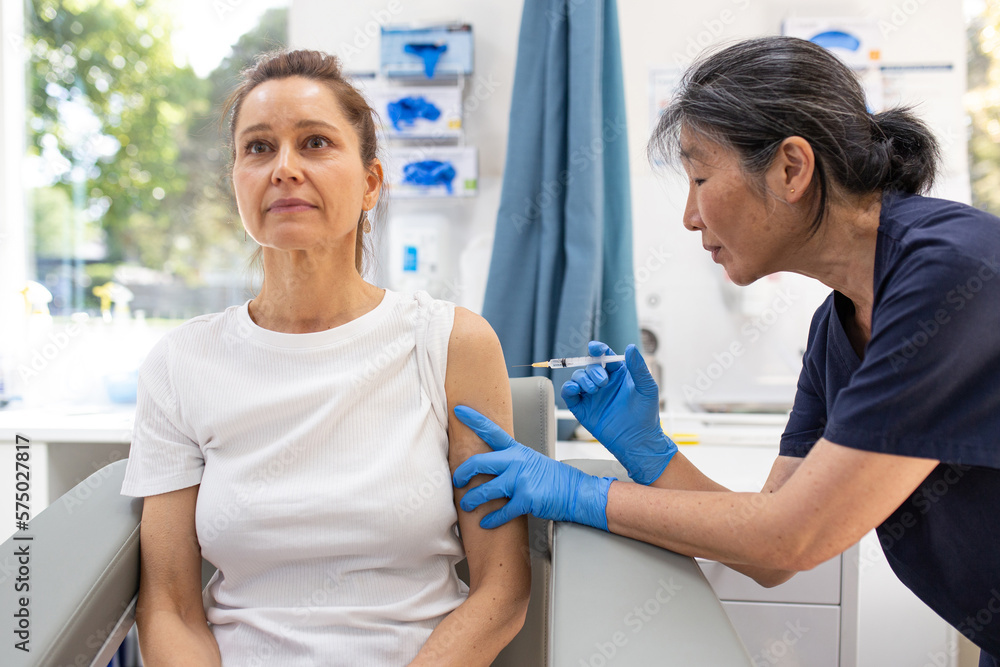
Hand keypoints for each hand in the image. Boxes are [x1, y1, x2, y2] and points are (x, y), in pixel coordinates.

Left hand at [452, 406, 614, 529]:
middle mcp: (516, 462)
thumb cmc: (552, 478)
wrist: (576, 492)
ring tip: (466, 506)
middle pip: (479, 462)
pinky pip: (501, 511)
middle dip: (462, 473)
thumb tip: (487, 467)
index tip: (458, 410)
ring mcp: (521, 480)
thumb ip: (510, 460)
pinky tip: (485, 523)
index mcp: (516, 450)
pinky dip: (491, 519)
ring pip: (485, 490)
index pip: (492, 431)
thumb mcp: (531, 460)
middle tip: (456, 481)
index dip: (474, 419)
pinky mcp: (526, 499)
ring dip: (471, 500)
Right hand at [561, 341, 676, 484]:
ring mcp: (592, 395)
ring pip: (578, 377)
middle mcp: (603, 382)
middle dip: (593, 370)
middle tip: (602, 382)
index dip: (598, 350)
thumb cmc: (645, 415)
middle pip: (589, 366)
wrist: (637, 440)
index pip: (605, 356)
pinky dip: (568, 388)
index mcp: (619, 374)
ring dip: (583, 379)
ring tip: (594, 389)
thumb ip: (638, 367)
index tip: (595, 348)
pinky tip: (575, 390)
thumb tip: (630, 347)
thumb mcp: (647, 388)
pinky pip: (568, 393)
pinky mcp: (582, 408)